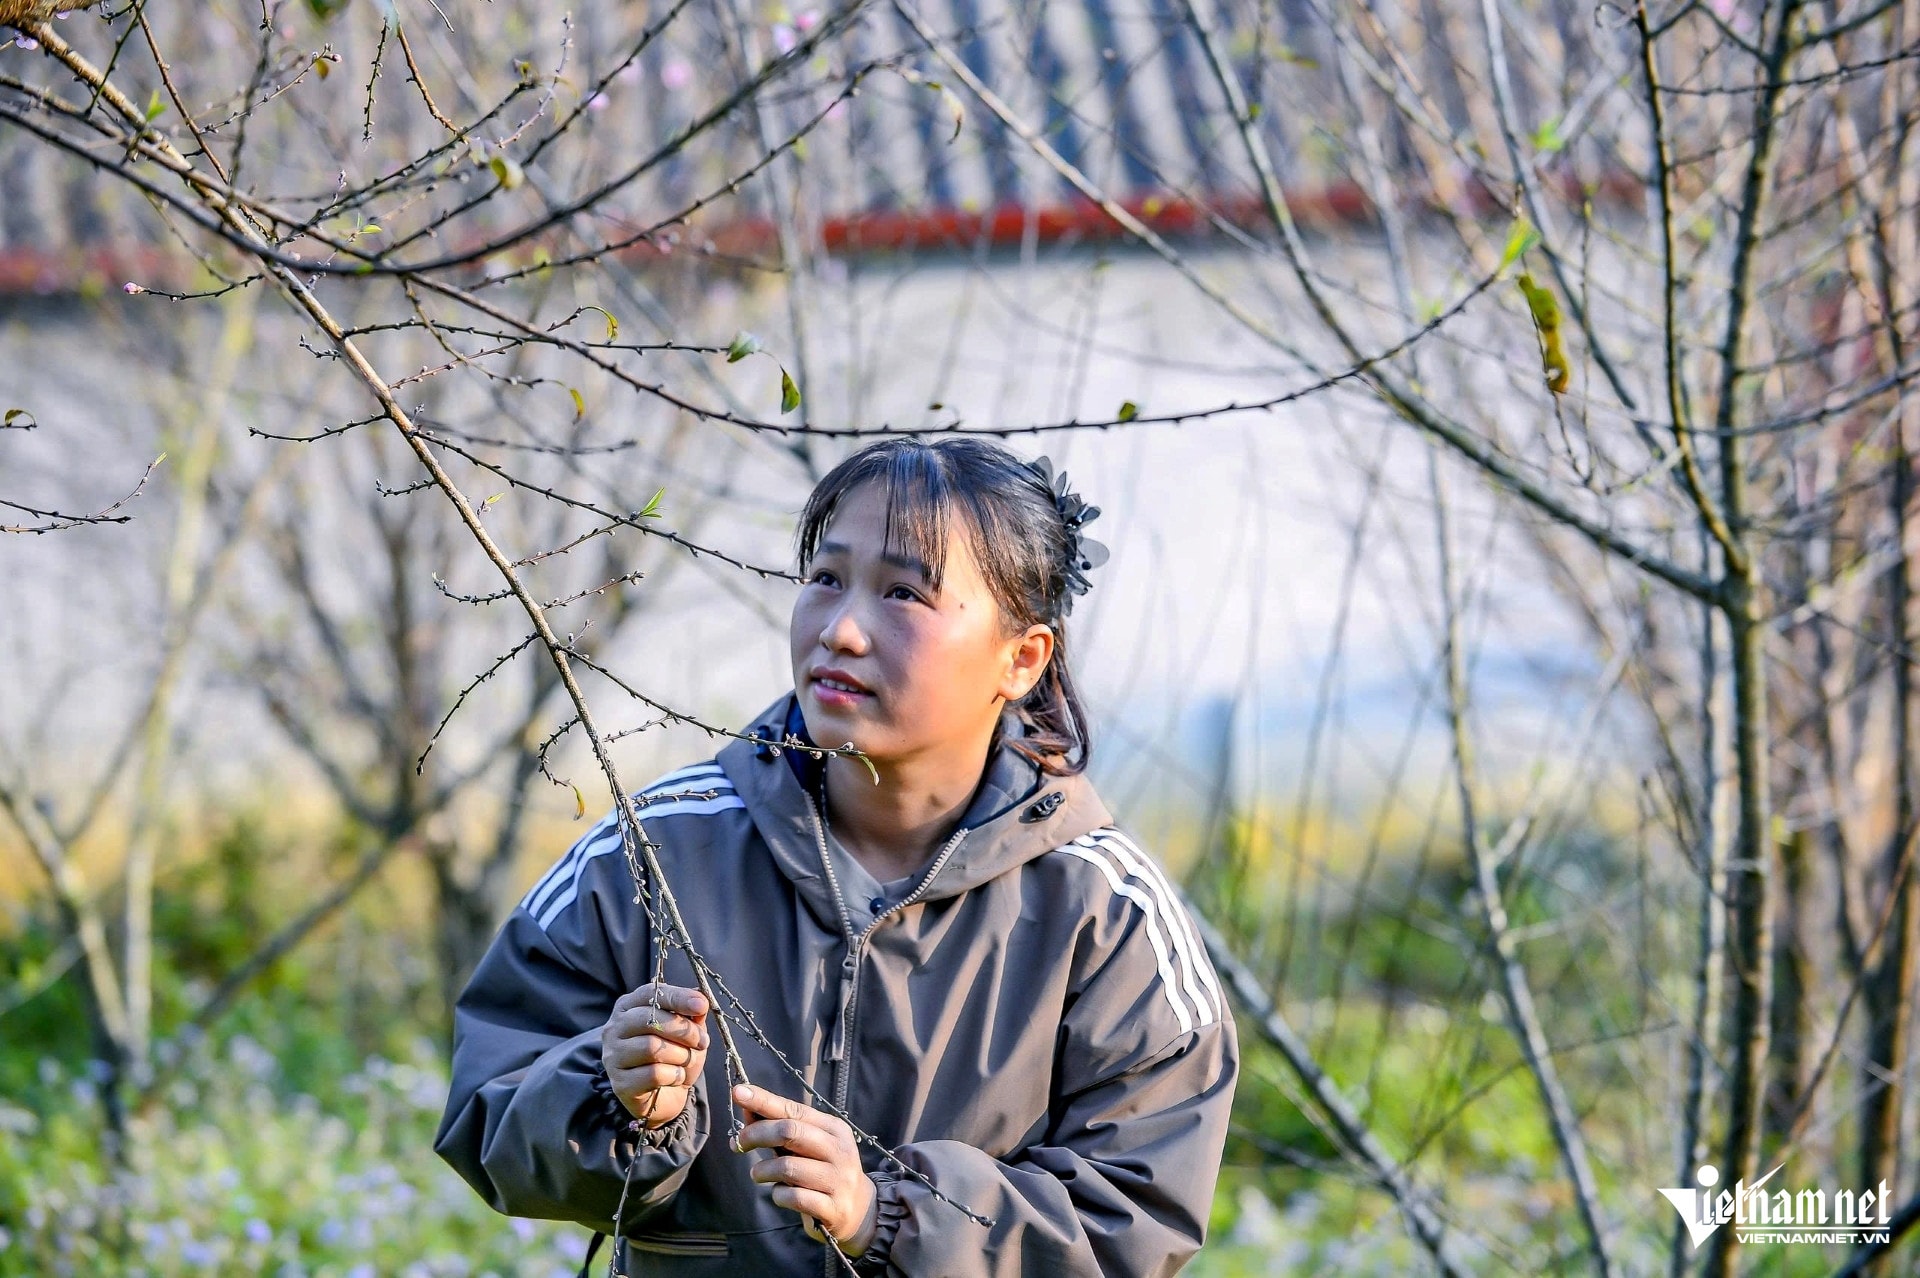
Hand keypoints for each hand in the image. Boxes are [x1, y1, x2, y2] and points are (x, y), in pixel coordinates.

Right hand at [600, 982, 708, 1127]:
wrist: (666, 1094)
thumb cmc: (675, 1055)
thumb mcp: (688, 1030)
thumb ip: (692, 1014)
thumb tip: (700, 999)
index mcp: (629, 1007)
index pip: (651, 994)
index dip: (678, 998)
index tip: (701, 1006)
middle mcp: (615, 1028)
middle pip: (651, 1021)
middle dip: (684, 1031)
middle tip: (702, 1042)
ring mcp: (613, 1056)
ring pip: (652, 1048)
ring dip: (680, 1055)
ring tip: (686, 1061)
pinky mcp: (620, 1083)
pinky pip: (653, 1074)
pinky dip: (673, 1075)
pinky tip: (676, 1077)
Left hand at [733, 1083, 877, 1255]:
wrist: (859, 1209)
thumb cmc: (823, 1170)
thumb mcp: (809, 1145)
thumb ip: (781, 1128)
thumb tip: (747, 1108)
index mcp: (833, 1128)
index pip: (794, 1110)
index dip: (763, 1101)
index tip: (738, 1092)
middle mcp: (839, 1150)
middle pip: (790, 1131)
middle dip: (757, 1134)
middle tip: (739, 1143)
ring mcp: (837, 1179)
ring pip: (788, 1167)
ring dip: (763, 1170)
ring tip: (758, 1174)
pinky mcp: (832, 1207)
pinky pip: (794, 1197)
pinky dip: (778, 1195)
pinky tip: (780, 1194)